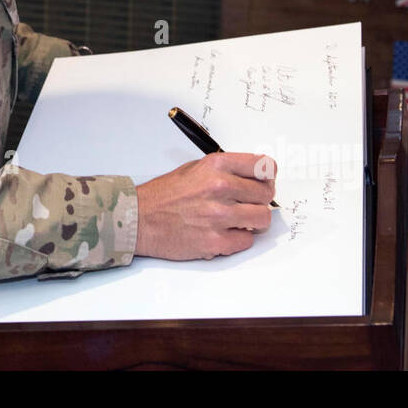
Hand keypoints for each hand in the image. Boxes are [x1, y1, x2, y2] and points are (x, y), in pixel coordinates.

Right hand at [133, 153, 276, 260]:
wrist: (139, 218)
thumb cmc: (165, 194)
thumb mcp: (195, 168)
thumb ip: (226, 171)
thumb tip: (254, 179)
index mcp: (217, 165)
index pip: (264, 167)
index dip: (268, 177)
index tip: (264, 182)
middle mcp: (220, 187)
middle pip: (266, 195)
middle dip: (260, 200)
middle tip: (249, 204)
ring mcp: (219, 216)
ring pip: (262, 219)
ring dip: (253, 221)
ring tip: (238, 220)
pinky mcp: (215, 241)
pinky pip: (247, 242)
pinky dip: (238, 239)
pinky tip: (223, 232)